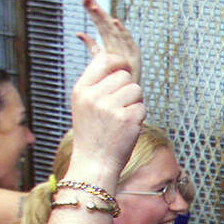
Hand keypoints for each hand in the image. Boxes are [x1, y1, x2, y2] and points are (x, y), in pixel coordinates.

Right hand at [67, 52, 145, 181]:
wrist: (94, 163)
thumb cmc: (93, 134)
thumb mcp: (85, 104)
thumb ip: (97, 84)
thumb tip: (116, 62)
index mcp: (81, 89)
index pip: (104, 60)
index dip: (119, 62)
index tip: (125, 67)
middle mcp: (94, 96)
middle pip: (124, 76)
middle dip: (128, 89)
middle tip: (120, 107)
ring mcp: (110, 107)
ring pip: (136, 90)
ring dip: (135, 103)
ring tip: (122, 118)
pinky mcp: (126, 119)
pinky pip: (142, 108)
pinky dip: (139, 118)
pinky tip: (127, 128)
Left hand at [78, 0, 142, 85]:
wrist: (126, 99)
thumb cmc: (117, 81)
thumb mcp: (101, 61)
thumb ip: (93, 46)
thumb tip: (80, 34)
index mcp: (111, 44)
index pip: (101, 25)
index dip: (94, 13)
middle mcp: (120, 47)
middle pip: (107, 25)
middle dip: (97, 12)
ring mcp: (127, 53)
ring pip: (115, 33)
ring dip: (106, 19)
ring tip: (96, 8)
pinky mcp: (134, 61)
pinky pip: (129, 45)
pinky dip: (123, 34)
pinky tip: (116, 23)